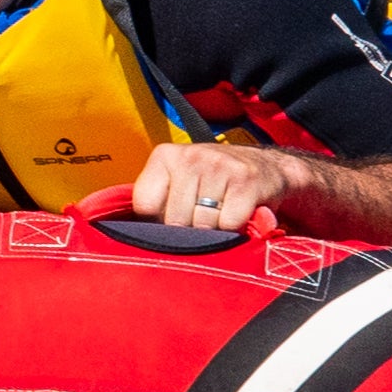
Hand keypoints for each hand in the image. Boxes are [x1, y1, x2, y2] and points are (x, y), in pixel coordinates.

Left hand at [129, 141, 303, 233]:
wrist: (267, 168)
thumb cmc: (212, 182)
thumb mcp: (178, 181)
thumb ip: (154, 200)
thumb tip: (124, 234)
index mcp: (164, 156)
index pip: (144, 206)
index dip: (156, 223)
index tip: (171, 220)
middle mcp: (190, 156)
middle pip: (173, 221)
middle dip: (186, 231)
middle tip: (201, 219)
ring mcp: (219, 166)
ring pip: (201, 225)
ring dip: (212, 232)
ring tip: (220, 216)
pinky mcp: (246, 182)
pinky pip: (229, 225)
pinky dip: (235, 230)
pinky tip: (238, 215)